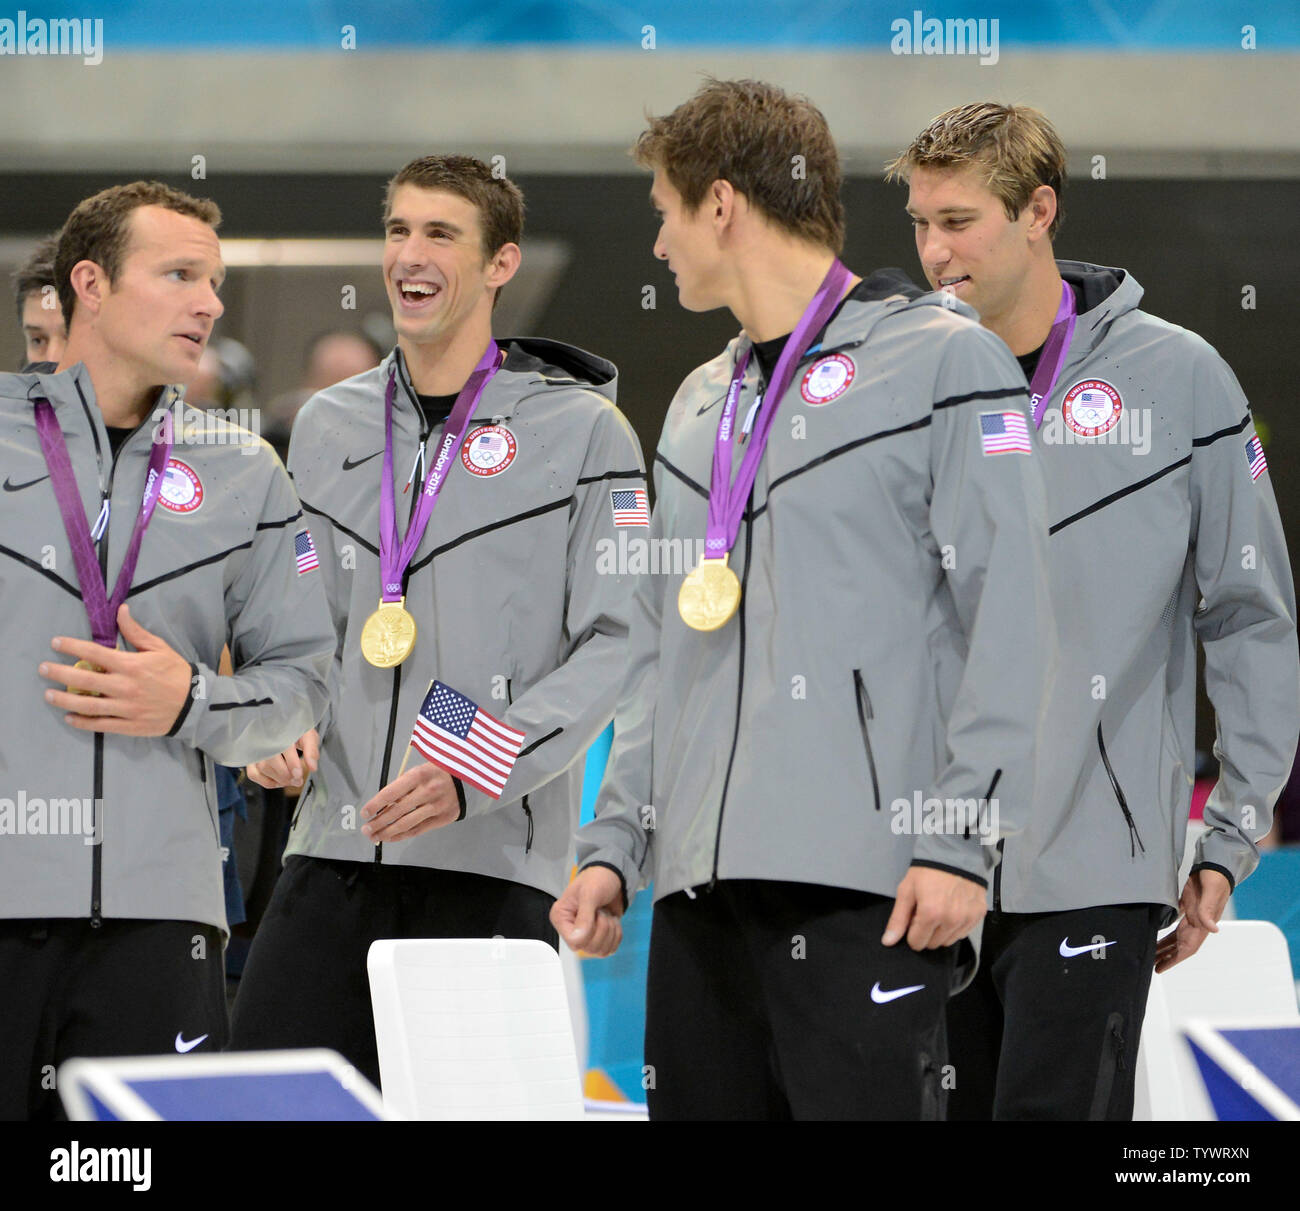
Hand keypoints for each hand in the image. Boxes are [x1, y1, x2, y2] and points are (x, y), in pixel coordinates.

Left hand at [40, 604, 193, 736]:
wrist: (195, 703)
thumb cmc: (176, 672)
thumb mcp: (159, 648)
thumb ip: (136, 631)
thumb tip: (120, 610)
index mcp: (131, 665)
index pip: (94, 653)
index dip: (71, 646)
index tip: (55, 643)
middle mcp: (124, 686)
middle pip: (83, 679)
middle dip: (59, 672)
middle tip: (42, 669)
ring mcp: (125, 708)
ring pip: (86, 704)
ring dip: (64, 700)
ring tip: (48, 695)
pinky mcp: (128, 725)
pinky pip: (100, 724)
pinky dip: (82, 722)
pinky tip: (69, 718)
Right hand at [246, 729, 319, 788]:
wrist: (282, 727)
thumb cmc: (295, 731)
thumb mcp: (308, 736)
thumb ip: (311, 751)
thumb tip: (313, 767)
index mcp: (280, 729)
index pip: (284, 747)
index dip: (292, 763)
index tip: (299, 774)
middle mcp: (264, 737)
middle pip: (270, 760)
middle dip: (285, 775)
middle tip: (298, 780)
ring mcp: (255, 748)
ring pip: (261, 768)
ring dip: (278, 779)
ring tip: (292, 780)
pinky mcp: (251, 758)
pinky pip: (254, 774)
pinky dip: (268, 782)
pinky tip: (279, 781)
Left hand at [358, 757, 459, 842]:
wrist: (467, 780)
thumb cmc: (437, 773)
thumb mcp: (419, 771)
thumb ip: (402, 786)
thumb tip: (381, 807)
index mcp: (418, 775)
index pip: (391, 793)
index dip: (375, 805)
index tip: (365, 813)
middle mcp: (427, 791)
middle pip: (396, 811)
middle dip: (378, 822)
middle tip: (366, 829)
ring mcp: (436, 807)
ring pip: (406, 824)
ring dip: (387, 832)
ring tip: (374, 836)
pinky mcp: (443, 819)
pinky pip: (417, 830)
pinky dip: (401, 835)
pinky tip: (390, 837)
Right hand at [551, 866, 624, 956]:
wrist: (612, 877)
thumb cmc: (597, 879)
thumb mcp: (589, 893)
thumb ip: (584, 917)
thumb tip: (577, 940)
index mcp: (561, 918)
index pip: (574, 941)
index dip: (589, 931)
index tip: (594, 912)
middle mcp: (570, 930)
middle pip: (589, 947)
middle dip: (602, 928)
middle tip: (601, 910)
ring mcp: (585, 936)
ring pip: (600, 951)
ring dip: (610, 931)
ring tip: (606, 913)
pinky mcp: (599, 939)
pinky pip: (610, 949)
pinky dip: (616, 935)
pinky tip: (612, 920)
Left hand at [883, 866, 986, 949]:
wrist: (955, 853)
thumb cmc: (928, 870)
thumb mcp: (906, 890)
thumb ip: (898, 919)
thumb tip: (888, 941)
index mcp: (931, 914)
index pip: (917, 943)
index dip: (911, 932)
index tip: (913, 918)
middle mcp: (951, 920)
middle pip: (932, 944)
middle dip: (926, 932)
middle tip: (926, 911)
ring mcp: (967, 918)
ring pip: (948, 941)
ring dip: (941, 931)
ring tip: (939, 909)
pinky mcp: (978, 915)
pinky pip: (963, 933)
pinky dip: (956, 926)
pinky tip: (952, 909)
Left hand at [1155, 868, 1231, 973]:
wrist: (1215, 864)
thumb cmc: (1216, 878)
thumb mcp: (1211, 893)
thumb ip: (1208, 910)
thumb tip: (1213, 929)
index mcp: (1202, 924)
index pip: (1188, 948)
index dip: (1174, 959)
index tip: (1161, 968)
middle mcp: (1196, 922)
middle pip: (1179, 945)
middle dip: (1166, 956)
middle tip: (1150, 964)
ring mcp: (1191, 914)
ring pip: (1176, 935)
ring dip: (1164, 945)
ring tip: (1150, 953)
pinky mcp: (1186, 904)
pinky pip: (1173, 920)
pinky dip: (1165, 928)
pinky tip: (1155, 930)